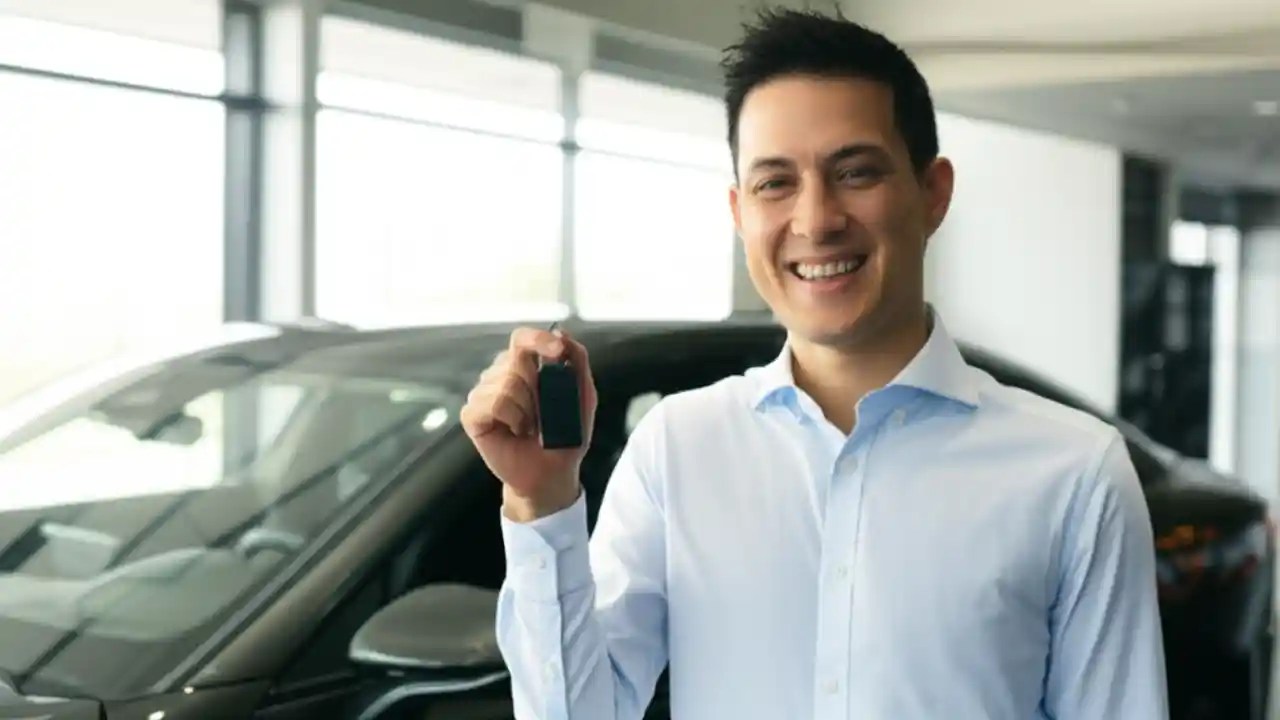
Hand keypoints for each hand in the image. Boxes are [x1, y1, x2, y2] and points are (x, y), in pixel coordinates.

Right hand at [460, 326, 597, 520]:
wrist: (551, 474)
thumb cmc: (566, 436)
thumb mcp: (583, 396)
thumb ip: (578, 361)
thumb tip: (562, 333)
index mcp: (525, 366)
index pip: (523, 338)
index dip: (539, 339)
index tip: (557, 351)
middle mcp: (500, 374)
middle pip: (516, 359)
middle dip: (539, 388)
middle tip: (544, 413)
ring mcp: (483, 393)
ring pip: (507, 382)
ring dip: (528, 409)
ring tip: (530, 426)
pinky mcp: (472, 414)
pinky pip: (493, 402)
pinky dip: (512, 418)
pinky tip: (515, 430)